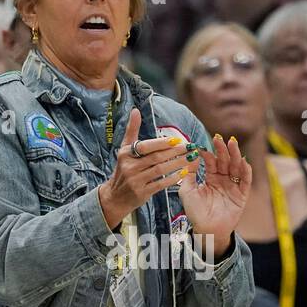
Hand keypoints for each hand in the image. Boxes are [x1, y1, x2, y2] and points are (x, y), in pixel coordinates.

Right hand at [97, 109, 189, 229]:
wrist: (115, 196)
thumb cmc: (124, 169)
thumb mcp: (124, 149)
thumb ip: (132, 130)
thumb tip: (135, 110)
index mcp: (126, 154)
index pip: (146, 147)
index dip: (161, 143)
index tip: (177, 140)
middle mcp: (129, 167)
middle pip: (156, 158)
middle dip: (175, 152)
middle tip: (190, 148)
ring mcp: (135, 181)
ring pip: (160, 170)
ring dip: (177, 164)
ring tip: (190, 158)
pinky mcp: (142, 193)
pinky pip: (160, 184)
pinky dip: (173, 178)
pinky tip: (183, 173)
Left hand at [178, 133, 251, 250]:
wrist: (206, 230)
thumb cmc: (195, 212)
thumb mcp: (187, 191)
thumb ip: (188, 174)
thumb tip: (191, 156)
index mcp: (210, 178)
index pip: (211, 162)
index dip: (208, 153)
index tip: (203, 146)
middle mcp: (223, 180)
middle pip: (225, 161)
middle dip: (222, 149)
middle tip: (219, 138)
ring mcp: (233, 187)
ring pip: (236, 167)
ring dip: (235, 155)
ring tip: (232, 143)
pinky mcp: (242, 195)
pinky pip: (245, 181)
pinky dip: (245, 171)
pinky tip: (243, 161)